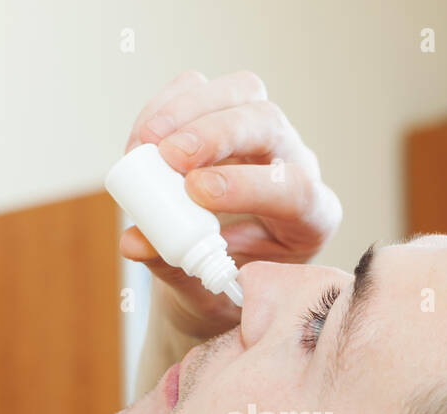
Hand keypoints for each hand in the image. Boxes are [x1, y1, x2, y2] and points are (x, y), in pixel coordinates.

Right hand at [120, 70, 341, 338]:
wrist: (221, 274)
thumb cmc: (225, 287)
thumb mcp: (208, 292)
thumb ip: (176, 268)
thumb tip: (136, 241)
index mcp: (310, 218)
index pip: (295, 188)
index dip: (247, 186)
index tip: (196, 193)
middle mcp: (295, 166)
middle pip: (269, 124)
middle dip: (216, 134)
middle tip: (167, 157)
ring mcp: (264, 136)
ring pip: (243, 92)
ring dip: (188, 111)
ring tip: (144, 145)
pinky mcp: (228, 114)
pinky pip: (203, 88)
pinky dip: (167, 106)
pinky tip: (142, 138)